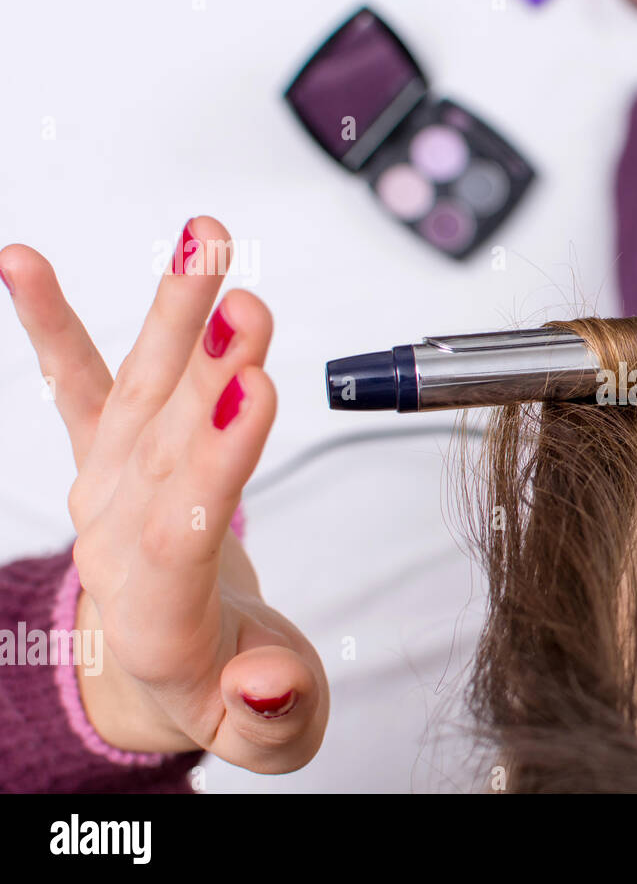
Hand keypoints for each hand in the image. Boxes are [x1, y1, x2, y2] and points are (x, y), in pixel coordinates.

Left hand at [1, 217, 326, 771]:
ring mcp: (108, 496)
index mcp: (160, 619)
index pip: (183, 531)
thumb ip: (272, 715)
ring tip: (203, 241)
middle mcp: (121, 546)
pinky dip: (51, 326)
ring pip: (139, 398)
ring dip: (171, 319)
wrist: (171, 669)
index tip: (257, 390)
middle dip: (210, 372)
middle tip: (248, 306)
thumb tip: (267, 681)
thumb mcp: (270, 734)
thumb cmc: (227, 692)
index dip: (219, 460)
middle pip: (164, 451)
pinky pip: (74, 390)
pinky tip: (21, 262)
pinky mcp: (104, 463)